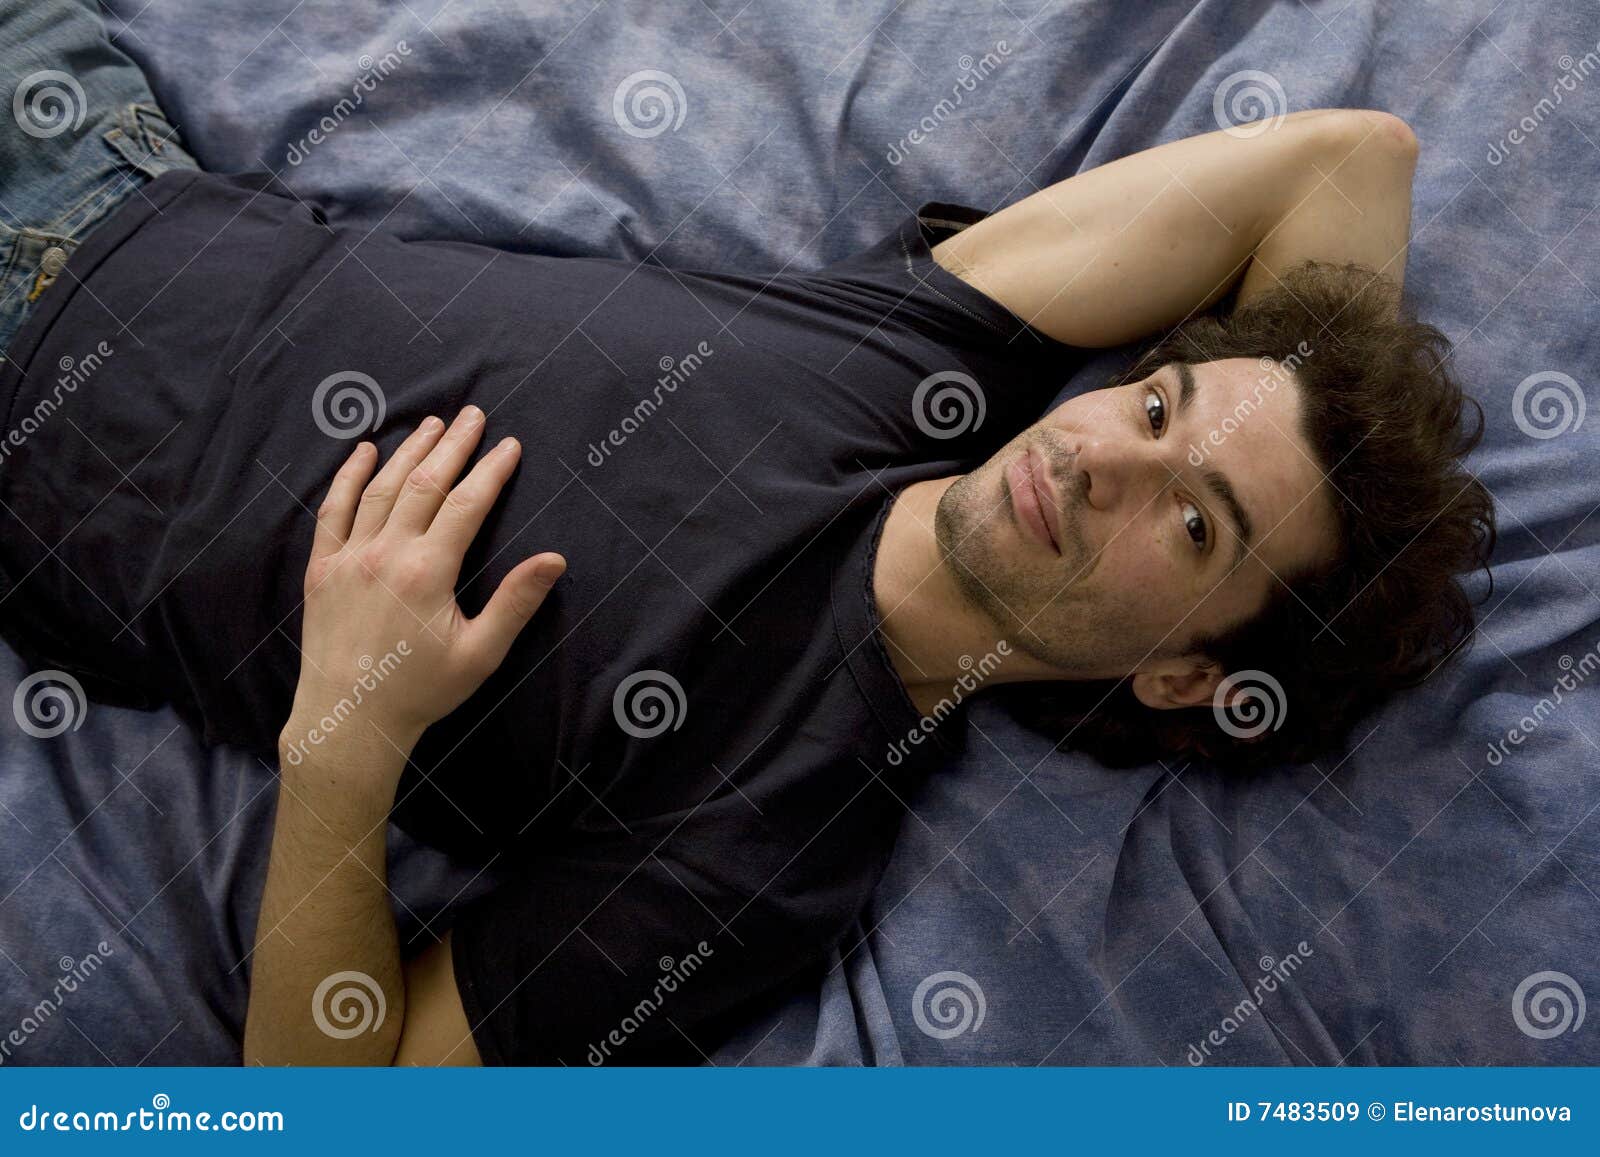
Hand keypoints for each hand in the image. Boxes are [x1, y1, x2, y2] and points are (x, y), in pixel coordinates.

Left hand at [281, 406, 564, 767]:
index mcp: (428, 571)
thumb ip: (516, 601)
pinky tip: (363, 452)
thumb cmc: (422, 691)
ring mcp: (349, 558)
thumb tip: (554, 558)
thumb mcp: (480, 653)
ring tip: (433, 424)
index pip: (466, 504)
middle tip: (474, 414)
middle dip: (453, 446)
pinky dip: (348, 477)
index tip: (510, 445)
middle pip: (424, 483)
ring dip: (409, 451)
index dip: (491, 471)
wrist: (349, 719)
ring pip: (382, 488)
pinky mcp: (322, 570)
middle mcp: (385, 553)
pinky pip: (333, 510)